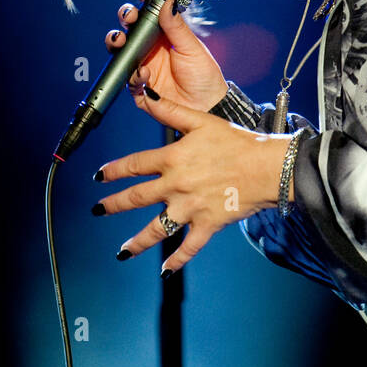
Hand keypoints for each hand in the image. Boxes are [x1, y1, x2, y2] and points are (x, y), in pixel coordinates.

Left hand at [92, 91, 293, 273]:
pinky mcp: (208, 224)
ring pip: (157, 229)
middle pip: (137, 198)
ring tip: (123, 252)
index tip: (100, 176)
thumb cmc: (238, 141)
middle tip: (99, 210)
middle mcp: (176, 185)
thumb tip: (145, 96)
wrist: (267, 167)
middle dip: (114, 205)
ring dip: (137, 242)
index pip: (134, 165)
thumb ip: (169, 110)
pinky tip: (165, 270)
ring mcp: (190, 207)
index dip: (114, 170)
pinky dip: (177, 260)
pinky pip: (189, 247)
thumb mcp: (201, 120)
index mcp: (172, 159)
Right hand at [105, 0, 227, 111]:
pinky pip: (128, 77)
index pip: (149, 9)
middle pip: (130, 25)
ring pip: (120, 49)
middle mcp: (150, 46)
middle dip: (125, 16)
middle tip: (129, 17)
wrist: (206, 106)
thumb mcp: (191, 48)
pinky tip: (144, 73)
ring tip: (121, 41)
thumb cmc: (203, 76)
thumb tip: (168, 1)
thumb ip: (176, 26)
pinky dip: (133, 74)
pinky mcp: (139, 86)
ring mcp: (142, 64)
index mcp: (165, 32)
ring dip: (116, 41)